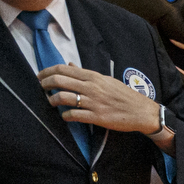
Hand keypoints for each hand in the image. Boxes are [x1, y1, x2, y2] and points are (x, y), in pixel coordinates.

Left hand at [37, 65, 164, 133]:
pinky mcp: (96, 117)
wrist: (142, 112)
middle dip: (45, 84)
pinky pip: (73, 115)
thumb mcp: (106, 80)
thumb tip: (69, 65)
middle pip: (59, 81)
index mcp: (93, 76)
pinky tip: (65, 116)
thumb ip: (86, 74)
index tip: (41, 76)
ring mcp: (93, 103)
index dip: (48, 71)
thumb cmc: (124, 95)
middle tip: (41, 87)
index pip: (63, 69)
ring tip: (51, 102)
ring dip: (52, 100)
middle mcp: (91, 87)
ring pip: (63, 98)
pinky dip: (65, 116)